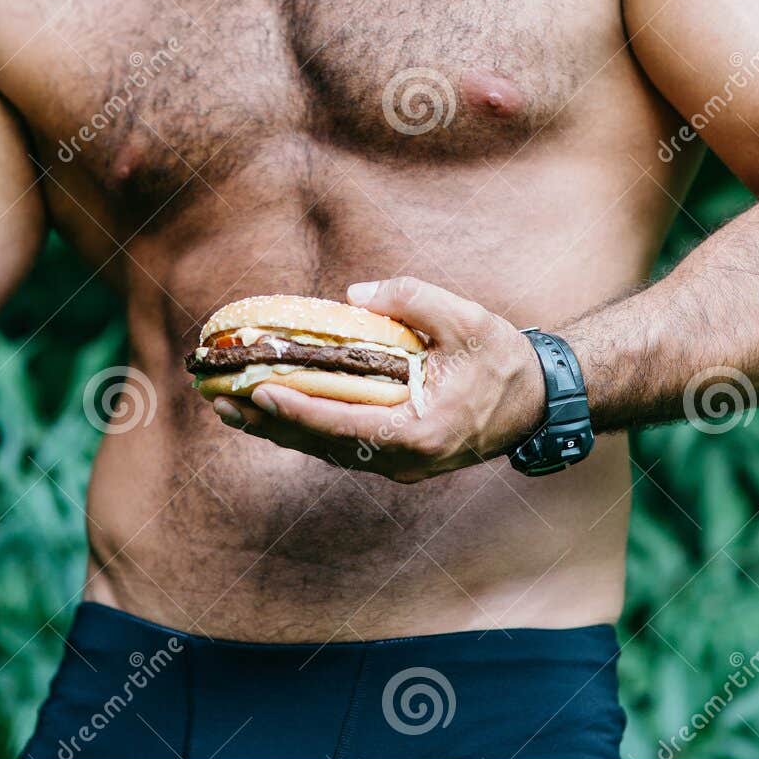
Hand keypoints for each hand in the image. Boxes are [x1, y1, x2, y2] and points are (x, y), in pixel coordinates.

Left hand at [213, 277, 547, 483]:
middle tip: (220, 400)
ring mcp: (399, 464)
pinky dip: (304, 427)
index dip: (299, 410)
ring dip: (278, 428)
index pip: (344, 425)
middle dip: (269, 423)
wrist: (537, 400)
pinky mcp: (395, 456)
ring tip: (230, 406)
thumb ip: (412, 299)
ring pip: (326, 449)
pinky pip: (339, 444)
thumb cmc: (503, 360)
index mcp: (421, 433)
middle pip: (322, 444)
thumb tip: (354, 295)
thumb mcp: (466, 318)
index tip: (260, 390)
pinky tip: (272, 410)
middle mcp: (404, 460)